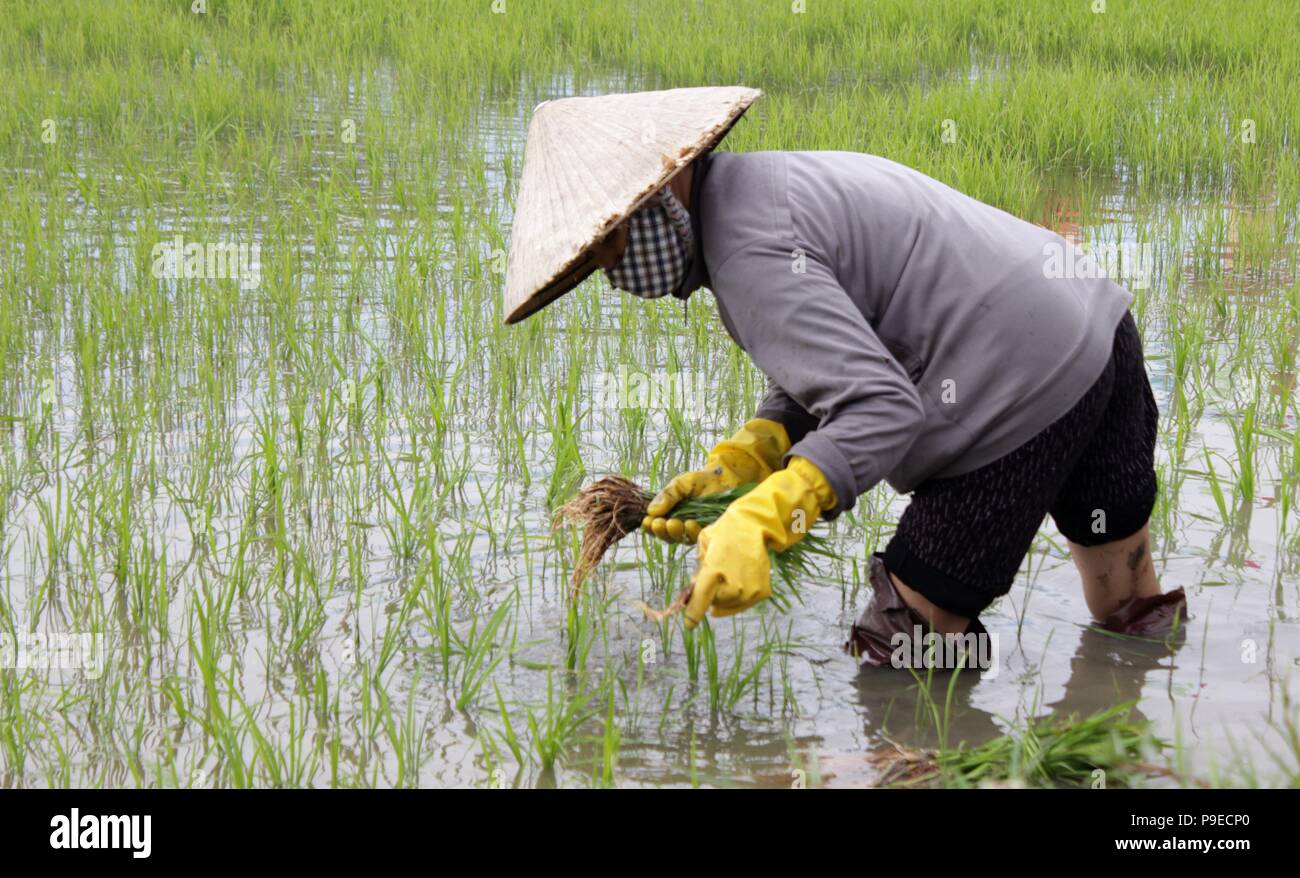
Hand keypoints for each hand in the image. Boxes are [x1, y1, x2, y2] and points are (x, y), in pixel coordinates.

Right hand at [642, 418, 790, 542]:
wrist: (729, 477)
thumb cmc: (704, 480)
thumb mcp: (681, 483)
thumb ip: (667, 495)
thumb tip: (650, 511)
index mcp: (673, 514)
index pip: (658, 526)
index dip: (651, 527)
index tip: (648, 522)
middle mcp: (684, 526)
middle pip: (668, 537)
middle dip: (663, 532)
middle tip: (662, 523)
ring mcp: (698, 531)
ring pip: (682, 540)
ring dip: (677, 533)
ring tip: (677, 523)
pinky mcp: (712, 532)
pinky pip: (700, 537)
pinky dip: (693, 532)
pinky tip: (691, 524)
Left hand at [683, 457, 836, 627]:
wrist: (755, 525)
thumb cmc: (724, 533)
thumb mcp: (703, 545)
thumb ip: (697, 571)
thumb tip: (693, 592)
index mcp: (714, 571)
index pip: (700, 601)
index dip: (692, 615)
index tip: (689, 624)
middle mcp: (733, 585)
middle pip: (713, 605)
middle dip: (709, 596)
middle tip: (713, 580)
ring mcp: (749, 591)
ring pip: (728, 607)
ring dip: (723, 598)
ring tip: (727, 576)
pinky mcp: (762, 592)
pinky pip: (743, 604)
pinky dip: (738, 597)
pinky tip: (739, 580)